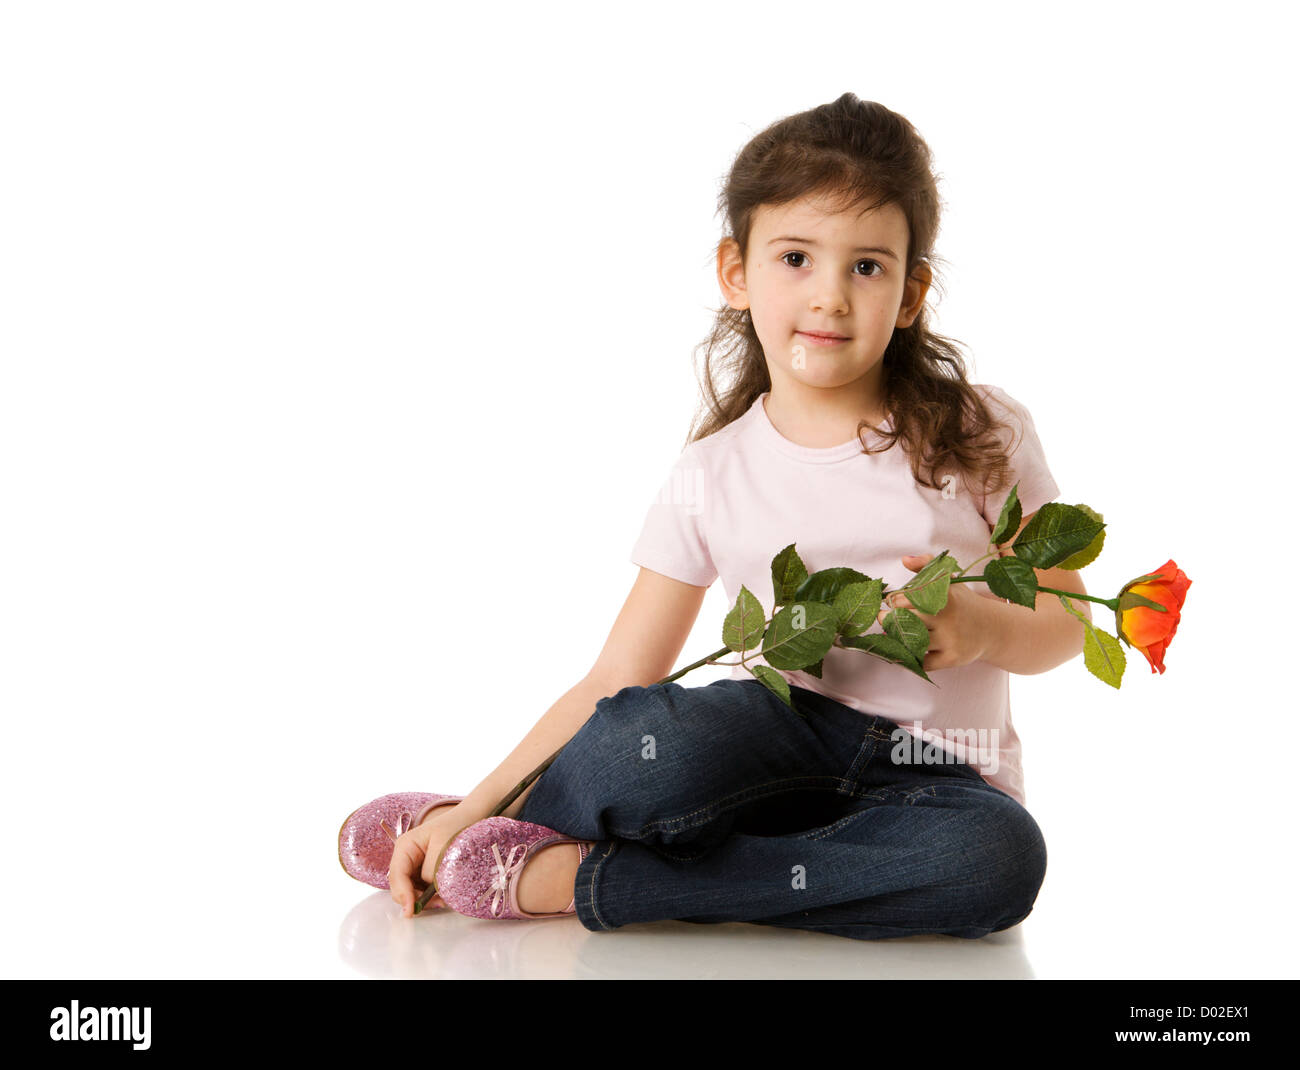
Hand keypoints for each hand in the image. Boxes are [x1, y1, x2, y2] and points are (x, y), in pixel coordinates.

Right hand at [387, 807, 473, 917]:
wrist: (471, 818)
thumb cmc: (456, 826)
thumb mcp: (443, 846)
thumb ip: (432, 869)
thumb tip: (428, 890)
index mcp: (405, 846)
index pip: (397, 875)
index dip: (403, 894)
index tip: (411, 911)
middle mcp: (405, 857)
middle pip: (400, 886)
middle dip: (414, 899)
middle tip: (437, 904)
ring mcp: (413, 866)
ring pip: (410, 891)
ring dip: (423, 900)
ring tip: (443, 900)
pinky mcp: (423, 873)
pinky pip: (421, 890)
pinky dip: (430, 896)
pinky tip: (442, 896)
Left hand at [876, 553, 995, 671]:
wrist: (993, 629)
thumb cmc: (963, 603)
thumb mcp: (949, 580)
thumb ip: (926, 565)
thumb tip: (904, 559)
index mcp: (945, 595)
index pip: (908, 597)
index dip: (893, 600)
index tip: (889, 602)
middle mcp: (948, 617)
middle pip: (907, 619)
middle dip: (890, 619)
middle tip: (884, 617)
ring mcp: (951, 639)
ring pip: (913, 642)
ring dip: (899, 639)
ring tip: (894, 632)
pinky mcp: (952, 658)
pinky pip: (922, 662)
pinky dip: (913, 658)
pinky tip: (910, 649)